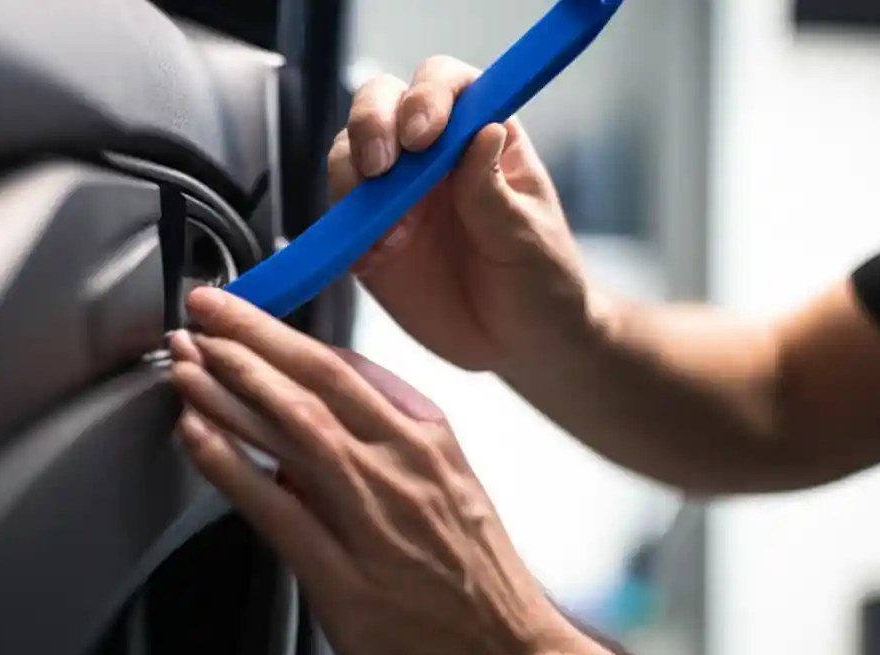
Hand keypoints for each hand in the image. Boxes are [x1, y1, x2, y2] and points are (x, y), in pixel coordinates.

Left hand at [168, 287, 573, 654]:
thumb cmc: (478, 580)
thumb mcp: (448, 487)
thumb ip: (382, 449)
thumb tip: (309, 428)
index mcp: (427, 439)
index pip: (343, 366)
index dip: (279, 333)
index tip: (239, 311)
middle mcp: (401, 468)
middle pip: (312, 382)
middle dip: (245, 339)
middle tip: (198, 313)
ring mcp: (374, 520)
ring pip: (291, 430)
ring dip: (229, 389)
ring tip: (184, 361)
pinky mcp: (346, 579)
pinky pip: (275, 509)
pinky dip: (228, 466)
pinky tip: (195, 436)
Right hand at [331, 56, 594, 371]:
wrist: (517, 344)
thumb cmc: (540, 281)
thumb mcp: (528, 239)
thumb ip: (495, 192)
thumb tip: (483, 133)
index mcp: (481, 136)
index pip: (446, 85)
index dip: (427, 96)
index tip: (423, 135)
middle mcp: (431, 154)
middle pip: (382, 102)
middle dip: (372, 123)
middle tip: (381, 167)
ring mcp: (394, 193)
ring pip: (349, 153)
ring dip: (353, 178)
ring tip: (389, 232)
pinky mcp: (367, 236)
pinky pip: (339, 217)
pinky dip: (344, 232)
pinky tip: (373, 258)